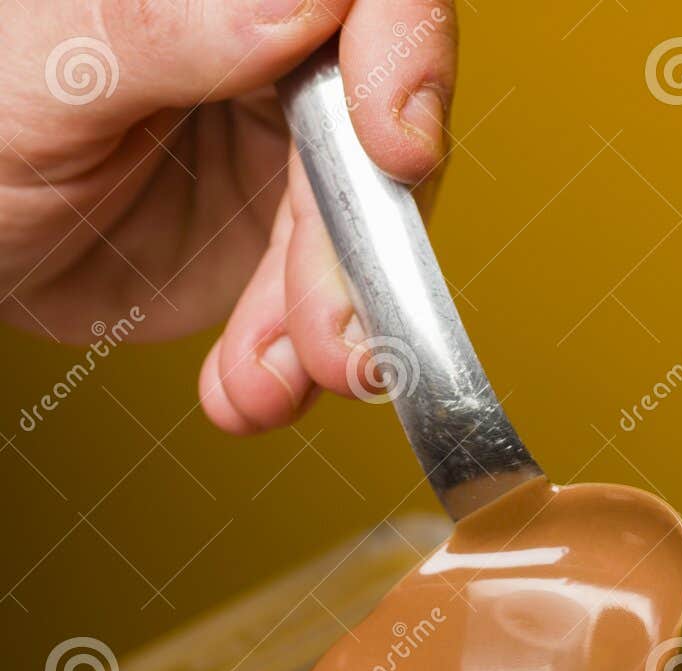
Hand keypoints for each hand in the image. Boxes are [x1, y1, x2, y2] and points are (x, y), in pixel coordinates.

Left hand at [0, 1, 456, 432]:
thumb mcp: (48, 65)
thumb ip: (165, 24)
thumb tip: (299, 2)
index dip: (404, 58)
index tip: (393, 148)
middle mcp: (282, 51)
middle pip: (380, 134)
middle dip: (362, 250)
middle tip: (334, 341)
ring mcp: (289, 149)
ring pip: (368, 236)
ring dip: (329, 329)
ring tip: (263, 382)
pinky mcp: (282, 238)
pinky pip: (327, 306)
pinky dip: (292, 365)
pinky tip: (246, 391)